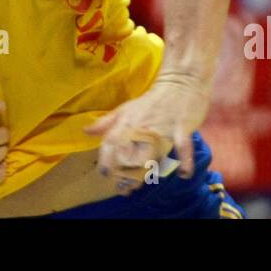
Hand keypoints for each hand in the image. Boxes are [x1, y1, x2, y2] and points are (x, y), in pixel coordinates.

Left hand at [84, 72, 207, 195]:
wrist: (181, 81)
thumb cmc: (152, 100)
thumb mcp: (126, 109)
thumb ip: (107, 122)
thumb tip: (86, 131)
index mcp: (128, 120)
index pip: (112, 141)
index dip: (106, 159)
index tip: (105, 174)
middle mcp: (142, 125)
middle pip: (130, 152)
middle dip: (124, 173)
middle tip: (123, 188)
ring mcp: (163, 127)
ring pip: (152, 153)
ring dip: (145, 172)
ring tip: (139, 186)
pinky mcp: (182, 127)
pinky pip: (183, 145)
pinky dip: (184, 160)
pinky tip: (184, 174)